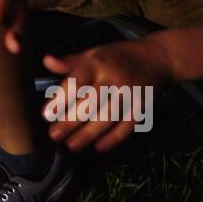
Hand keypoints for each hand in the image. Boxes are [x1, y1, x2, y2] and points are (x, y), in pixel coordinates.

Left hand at [41, 37, 173, 152]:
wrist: (156, 57)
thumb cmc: (117, 57)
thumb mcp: (93, 54)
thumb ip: (70, 62)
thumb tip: (47, 61)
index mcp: (97, 63)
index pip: (76, 82)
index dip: (60, 99)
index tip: (46, 115)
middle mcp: (113, 78)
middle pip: (90, 103)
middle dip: (70, 121)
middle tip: (54, 135)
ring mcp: (129, 93)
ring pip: (107, 117)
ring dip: (88, 134)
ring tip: (71, 145)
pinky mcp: (141, 106)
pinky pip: (127, 125)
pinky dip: (113, 138)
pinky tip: (99, 148)